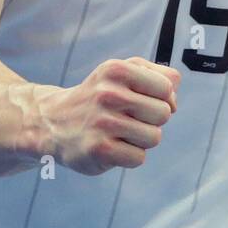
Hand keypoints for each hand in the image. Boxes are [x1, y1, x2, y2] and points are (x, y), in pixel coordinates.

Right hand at [38, 56, 179, 175]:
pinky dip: (130, 156)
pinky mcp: (99, 150)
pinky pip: (139, 158)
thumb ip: (159, 75)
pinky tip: (112, 146)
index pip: (167, 87)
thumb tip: (174, 101)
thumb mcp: (123, 71)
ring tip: (119, 132)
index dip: (161, 97)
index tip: (141, 100)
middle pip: (164, 114)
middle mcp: (108, 94)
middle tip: (127, 118)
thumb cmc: (100, 96)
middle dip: (151, 120)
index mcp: (116, 70)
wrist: (54, 122)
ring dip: (141, 139)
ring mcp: (102, 123)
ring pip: (154, 137)